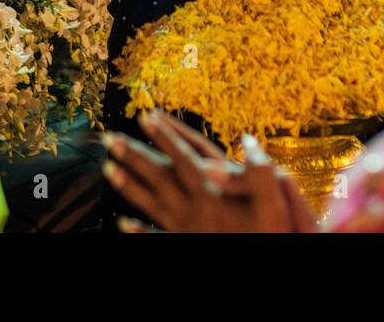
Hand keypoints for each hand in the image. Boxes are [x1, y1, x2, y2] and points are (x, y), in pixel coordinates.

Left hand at [103, 112, 317, 232]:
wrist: (270, 267)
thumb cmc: (271, 235)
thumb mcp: (275, 202)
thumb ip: (261, 171)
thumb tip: (249, 140)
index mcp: (213, 192)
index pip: (183, 157)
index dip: (165, 136)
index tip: (146, 116)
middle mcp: (194, 207)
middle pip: (158, 175)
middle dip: (134, 154)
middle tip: (110, 138)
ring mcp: (185, 228)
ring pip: (151, 202)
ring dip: (128, 184)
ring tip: (107, 168)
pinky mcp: (184, 245)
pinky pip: (155, 237)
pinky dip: (138, 231)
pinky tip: (122, 224)